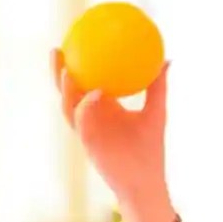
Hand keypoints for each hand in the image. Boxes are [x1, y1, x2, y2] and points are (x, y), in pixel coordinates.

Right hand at [50, 49, 169, 203]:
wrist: (145, 182)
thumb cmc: (150, 149)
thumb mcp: (156, 112)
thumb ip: (158, 87)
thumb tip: (166, 59)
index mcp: (103, 107)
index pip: (83, 81)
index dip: (75, 63)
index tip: (75, 39)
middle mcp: (90, 117)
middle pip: (67, 92)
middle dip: (57, 72)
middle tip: (56, 49)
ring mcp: (87, 131)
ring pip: (67, 107)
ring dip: (64, 89)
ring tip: (65, 69)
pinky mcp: (89, 145)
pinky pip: (84, 125)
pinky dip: (86, 108)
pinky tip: (95, 93)